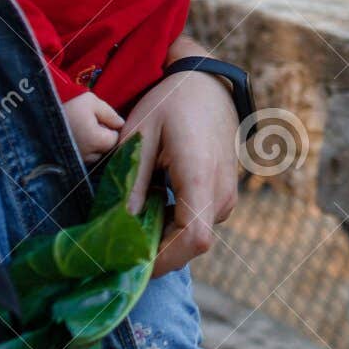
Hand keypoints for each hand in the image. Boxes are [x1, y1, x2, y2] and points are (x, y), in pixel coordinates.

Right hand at [62, 91, 123, 165]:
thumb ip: (110, 114)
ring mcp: (75, 157)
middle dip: (102, 138)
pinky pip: (80, 157)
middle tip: (91, 123)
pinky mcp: (65, 159)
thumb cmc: (70, 102)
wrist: (42, 106)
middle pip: (103, 150)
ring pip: (92, 156)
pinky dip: (81, 149)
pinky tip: (75, 136)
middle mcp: (86, 153)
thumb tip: (121, 124)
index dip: (111, 129)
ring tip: (82, 129)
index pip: (114, 140)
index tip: (102, 120)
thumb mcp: (93, 102)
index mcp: (95, 139)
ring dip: (92, 146)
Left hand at [117, 67, 239, 273]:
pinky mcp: (224, 195)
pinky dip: (174, 227)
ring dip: (165, 239)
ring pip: (195, 237)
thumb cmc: (171, 103)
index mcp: (200, 175)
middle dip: (158, 254)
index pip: (192, 238)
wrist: (207, 85)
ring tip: (133, 225)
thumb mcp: (141, 134)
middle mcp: (221, 191)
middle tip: (122, 250)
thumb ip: (133, 179)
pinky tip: (152, 208)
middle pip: (192, 245)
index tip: (133, 263)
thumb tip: (122, 222)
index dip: (164, 258)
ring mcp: (227, 194)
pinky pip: (199, 223)